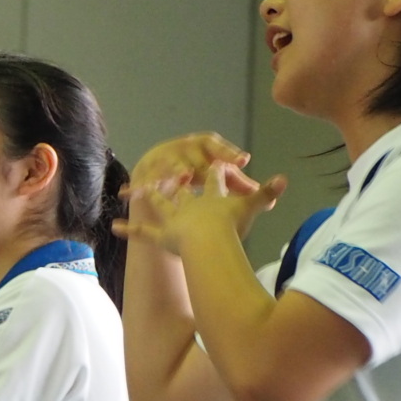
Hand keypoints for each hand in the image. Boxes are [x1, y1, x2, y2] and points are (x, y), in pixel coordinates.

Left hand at [118, 163, 285, 255]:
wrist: (210, 238)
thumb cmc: (232, 225)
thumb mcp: (253, 206)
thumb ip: (267, 194)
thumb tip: (286, 179)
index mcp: (212, 196)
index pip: (214, 177)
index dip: (214, 170)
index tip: (213, 162)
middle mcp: (190, 203)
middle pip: (183, 187)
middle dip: (176, 178)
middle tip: (171, 172)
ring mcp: (174, 219)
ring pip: (160, 204)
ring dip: (149, 198)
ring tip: (136, 192)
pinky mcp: (162, 237)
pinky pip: (143, 233)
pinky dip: (129, 231)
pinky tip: (113, 227)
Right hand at [126, 133, 248, 193]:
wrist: (161, 164)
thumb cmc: (195, 168)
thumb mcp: (215, 173)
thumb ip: (237, 184)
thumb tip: (271, 201)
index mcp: (205, 146)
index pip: (219, 147)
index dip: (230, 152)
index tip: (244, 161)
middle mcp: (186, 147)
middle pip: (195, 156)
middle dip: (202, 164)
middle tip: (216, 171)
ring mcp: (167, 157)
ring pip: (173, 165)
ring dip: (177, 171)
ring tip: (184, 179)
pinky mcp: (149, 170)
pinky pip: (147, 179)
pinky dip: (144, 185)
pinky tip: (141, 192)